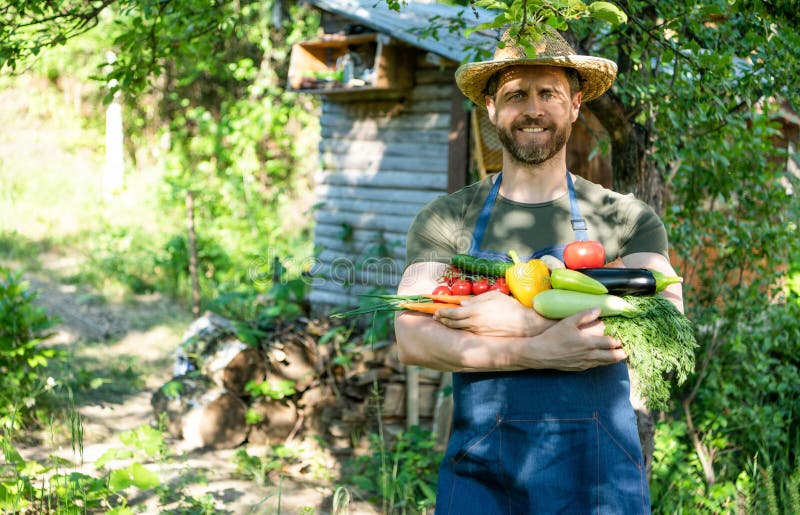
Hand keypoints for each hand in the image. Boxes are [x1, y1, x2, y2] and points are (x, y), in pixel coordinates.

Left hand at [433, 290, 553, 336]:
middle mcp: (475, 323)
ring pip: (459, 329)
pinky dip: (460, 330)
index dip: (443, 313)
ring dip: (449, 326)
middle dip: (442, 320)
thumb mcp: (494, 296)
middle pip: (453, 323)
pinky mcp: (483, 338)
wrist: (524, 325)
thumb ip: (477, 299)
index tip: (436, 311)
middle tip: (436, 318)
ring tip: (443, 323)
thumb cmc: (510, 307)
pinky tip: (458, 328)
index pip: (453, 313)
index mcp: (476, 311)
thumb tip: (462, 304)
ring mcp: (478, 332)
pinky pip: (468, 333)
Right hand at [523, 308, 626, 370]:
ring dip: (614, 359)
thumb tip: (599, 309)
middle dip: (621, 354)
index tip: (625, 338)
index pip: (610, 343)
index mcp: (589, 343)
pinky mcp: (579, 368)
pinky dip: (602, 363)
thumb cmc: (553, 336)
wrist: (541, 353)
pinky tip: (602, 359)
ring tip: (620, 356)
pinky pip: (595, 366)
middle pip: (612, 357)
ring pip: (605, 363)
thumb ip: (584, 315)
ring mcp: (585, 363)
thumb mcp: (568, 322)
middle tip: (627, 350)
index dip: (619, 341)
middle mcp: (589, 355)